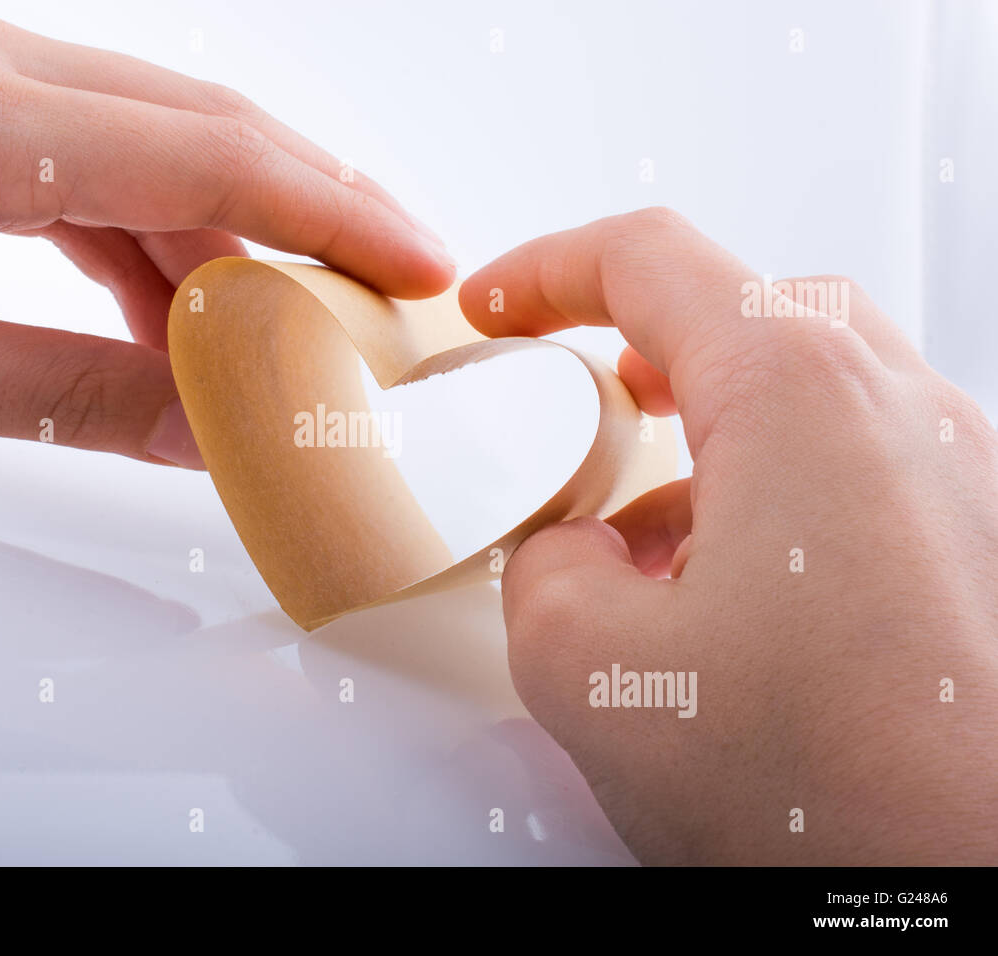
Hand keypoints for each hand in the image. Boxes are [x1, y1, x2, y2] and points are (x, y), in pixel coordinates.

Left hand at [0, 1, 452, 467]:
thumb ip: (61, 393)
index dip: (338, 214)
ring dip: (227, 233)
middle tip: (385, 295)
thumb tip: (200, 425)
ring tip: (278, 333)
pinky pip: (89, 147)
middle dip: (314, 212)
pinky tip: (166, 302)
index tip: (419, 266)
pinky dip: (149, 225)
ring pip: (153, 138)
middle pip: (209, 126)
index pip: (218, 154)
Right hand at [460, 207, 997, 863]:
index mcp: (800, 398)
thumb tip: (570, 556)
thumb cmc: (857, 794)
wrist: (992, 897)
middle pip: (749, 315)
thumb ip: (540, 574)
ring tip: (646, 533)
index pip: (651, 261)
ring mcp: (966, 479)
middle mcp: (904, 415)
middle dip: (641, 345)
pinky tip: (736, 598)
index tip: (495, 308)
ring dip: (711, 438)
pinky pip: (864, 476)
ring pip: (812, 399)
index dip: (544, 271)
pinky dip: (778, 500)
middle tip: (580, 398)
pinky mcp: (985, 550)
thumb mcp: (591, 676)